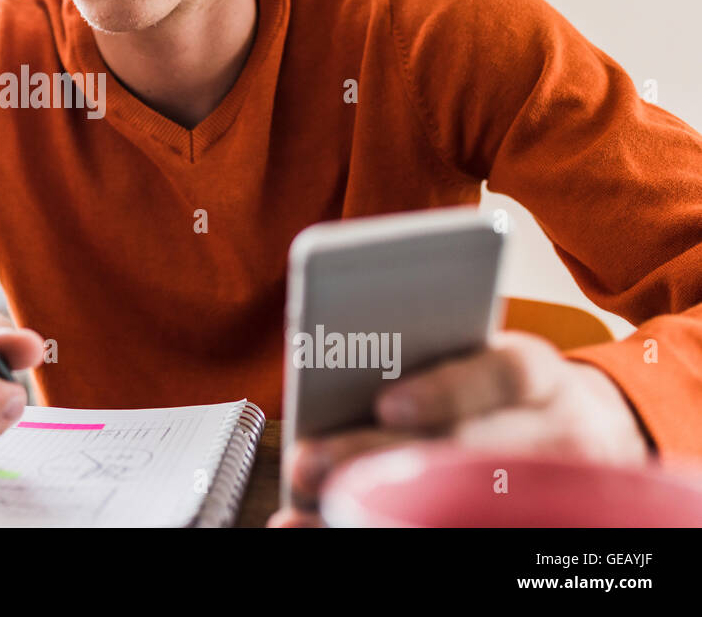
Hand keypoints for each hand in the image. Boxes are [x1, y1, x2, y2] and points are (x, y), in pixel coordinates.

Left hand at [268, 330, 651, 526]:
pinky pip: (456, 533)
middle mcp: (555, 437)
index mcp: (541, 377)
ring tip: (306, 509)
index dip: (448, 390)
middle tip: (307, 463)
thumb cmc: (502, 391)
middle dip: (381, 458)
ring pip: (461, 508)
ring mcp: (550, 491)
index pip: (507, 375)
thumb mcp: (486, 360)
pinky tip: (324, 530)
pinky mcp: (531, 525)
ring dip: (373, 510)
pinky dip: (385, 534)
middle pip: (469, 452)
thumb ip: (429, 361)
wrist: (589, 437)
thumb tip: (329, 377)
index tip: (386, 405)